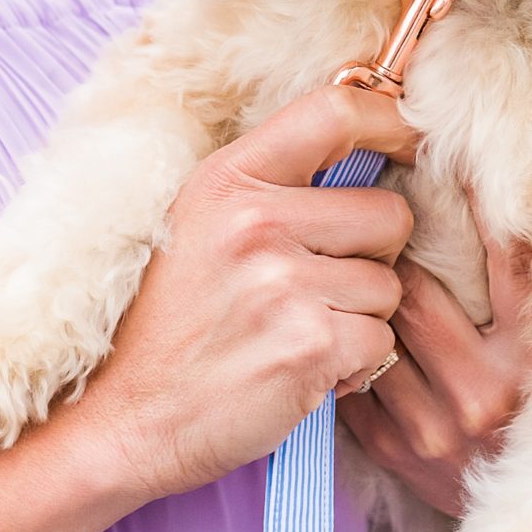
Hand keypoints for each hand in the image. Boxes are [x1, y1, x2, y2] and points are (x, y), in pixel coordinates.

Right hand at [62, 86, 418, 507]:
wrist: (121, 419)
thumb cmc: (171, 323)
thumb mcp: (202, 223)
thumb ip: (273, 183)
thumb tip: (372, 143)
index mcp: (228, 179)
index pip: (335, 112)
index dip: (391, 121)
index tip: (410, 143)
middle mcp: (256, 222)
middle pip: (390, 214)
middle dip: (375, 256)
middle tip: (318, 288)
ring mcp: (283, 284)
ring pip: (390, 285)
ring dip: (361, 316)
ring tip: (297, 332)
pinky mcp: (309, 346)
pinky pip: (380, 340)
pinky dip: (355, 363)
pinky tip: (302, 370)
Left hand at [337, 204, 531, 515]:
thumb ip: (526, 284)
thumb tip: (495, 196)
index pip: (501, 261)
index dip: (473, 205)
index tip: (451, 158)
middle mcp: (484, 394)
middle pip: (412, 292)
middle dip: (393, 252)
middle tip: (379, 216)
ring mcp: (433, 427)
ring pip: (376, 331)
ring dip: (366, 298)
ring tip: (357, 266)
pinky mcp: (395, 451)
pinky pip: (356, 376)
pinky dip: (353, 345)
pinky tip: (352, 326)